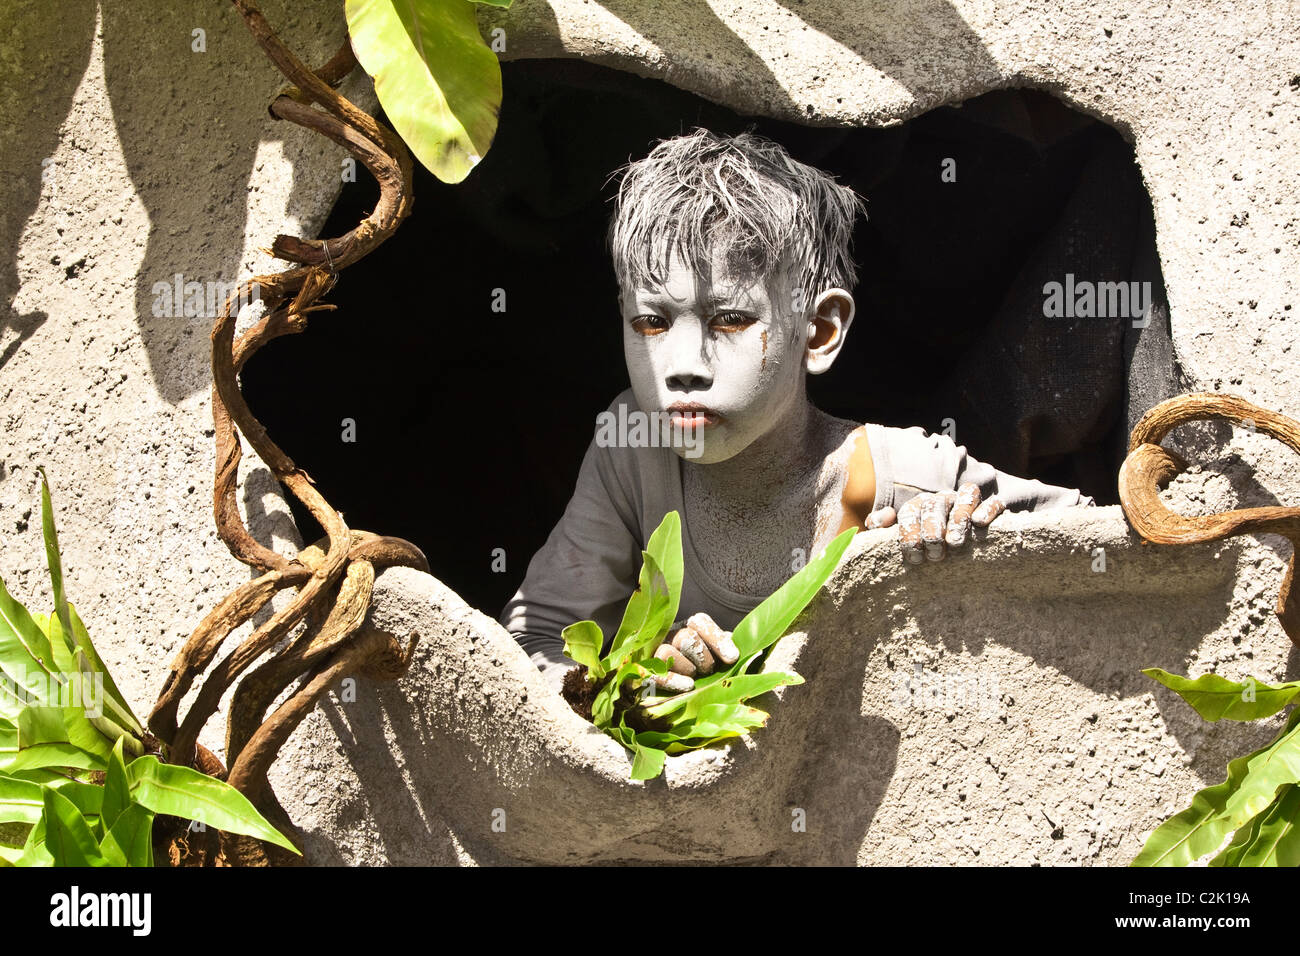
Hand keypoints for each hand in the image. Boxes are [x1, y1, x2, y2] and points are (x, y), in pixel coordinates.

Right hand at [648, 612, 739, 693]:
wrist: (684, 697)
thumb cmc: (708, 674)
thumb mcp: (720, 660)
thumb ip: (727, 653)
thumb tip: (732, 654)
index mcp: (690, 629)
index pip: (699, 622)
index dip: (717, 639)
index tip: (732, 658)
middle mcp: (670, 637)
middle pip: (684, 637)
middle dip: (701, 657)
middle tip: (709, 671)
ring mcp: (655, 654)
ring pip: (666, 652)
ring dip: (686, 668)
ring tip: (695, 680)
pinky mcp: (645, 675)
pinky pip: (654, 674)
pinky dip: (672, 681)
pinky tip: (688, 686)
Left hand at [865, 482, 1005, 563]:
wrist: (966, 552)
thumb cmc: (928, 549)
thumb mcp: (905, 540)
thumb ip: (884, 530)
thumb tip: (877, 521)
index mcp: (920, 507)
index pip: (910, 511)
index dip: (909, 532)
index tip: (914, 556)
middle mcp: (942, 500)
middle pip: (935, 504)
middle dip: (932, 530)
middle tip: (934, 554)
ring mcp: (967, 502)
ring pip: (964, 496)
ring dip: (958, 519)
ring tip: (955, 542)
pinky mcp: (992, 507)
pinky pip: (992, 501)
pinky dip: (987, 509)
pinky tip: (979, 522)